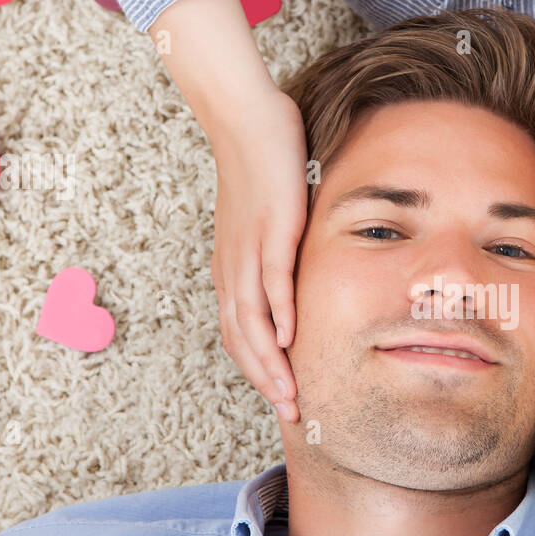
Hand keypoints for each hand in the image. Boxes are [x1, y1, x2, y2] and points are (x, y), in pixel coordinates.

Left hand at [210, 91, 305, 422]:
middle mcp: (233, 268)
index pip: (240, 335)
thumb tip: (303, 278)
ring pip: (253, 320)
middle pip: (243, 339)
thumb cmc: (262, 170)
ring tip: (290, 392)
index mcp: (231, 271)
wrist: (246, 122)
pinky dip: (280, 313)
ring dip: (270, 361)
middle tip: (289, 413)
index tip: (279, 398)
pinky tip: (293, 337)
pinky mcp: (271, 229)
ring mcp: (249, 250)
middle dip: (265, 381)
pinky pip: (272, 280)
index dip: (256, 371)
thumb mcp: (268, 224)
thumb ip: (281, 255)